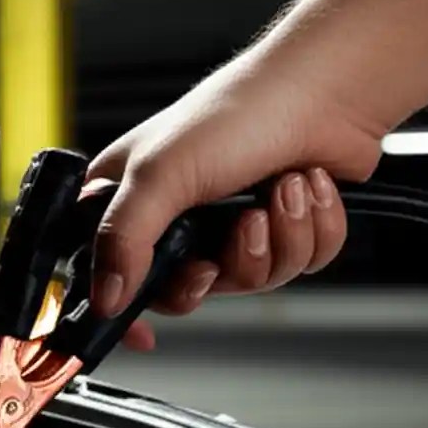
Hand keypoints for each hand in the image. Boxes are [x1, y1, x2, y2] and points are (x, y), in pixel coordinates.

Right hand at [85, 60, 383, 350]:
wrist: (323, 91)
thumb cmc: (236, 112)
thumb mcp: (159, 177)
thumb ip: (123, 241)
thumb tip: (105, 298)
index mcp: (131, 201)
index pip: (104, 273)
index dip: (120, 311)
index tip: (140, 335)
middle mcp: (177, 218)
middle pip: (187, 290)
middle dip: (224, 266)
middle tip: (231, 241)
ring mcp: (230, 226)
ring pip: (251, 280)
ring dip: (276, 240)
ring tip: (278, 194)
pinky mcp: (281, 228)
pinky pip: (298, 264)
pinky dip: (309, 229)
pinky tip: (303, 189)